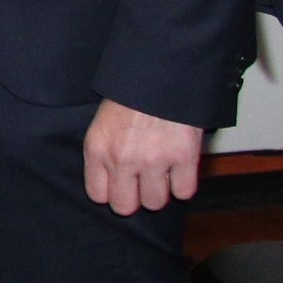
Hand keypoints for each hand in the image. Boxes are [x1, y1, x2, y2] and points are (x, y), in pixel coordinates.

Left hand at [85, 98, 204, 215]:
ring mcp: (154, 160)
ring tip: (161, 173)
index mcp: (98, 148)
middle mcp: (123, 158)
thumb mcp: (102, 123)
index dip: (111, 192)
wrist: (161, 75)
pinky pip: (184, 192)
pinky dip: (183, 185)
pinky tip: (179, 170)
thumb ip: (103, 154)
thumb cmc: (130, 98)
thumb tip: (109, 185)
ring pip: (155, 202)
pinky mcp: (184, 158)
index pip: (98, 195)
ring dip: (160, 191)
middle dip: (134, 198)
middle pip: (125, 206)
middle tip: (141, 184)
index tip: (119, 185)